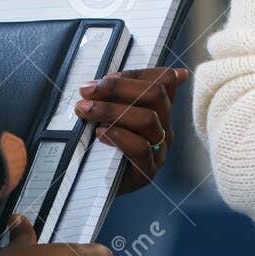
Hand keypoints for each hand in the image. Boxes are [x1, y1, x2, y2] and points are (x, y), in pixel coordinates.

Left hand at [76, 66, 188, 192]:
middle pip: (156, 95)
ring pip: (147, 119)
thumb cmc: (104, 143)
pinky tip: (99, 134)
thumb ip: (127, 91)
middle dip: (118, 88)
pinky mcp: (148, 172)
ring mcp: (160, 151)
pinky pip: (140, 148)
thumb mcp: (114, 112)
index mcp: (161, 110)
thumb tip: (169, 71)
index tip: (105, 77)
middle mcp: (165, 128)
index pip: (162, 80)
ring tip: (84, 111)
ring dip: (111, 110)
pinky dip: (118, 136)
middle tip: (87, 91)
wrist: (94, 184)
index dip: (134, 74)